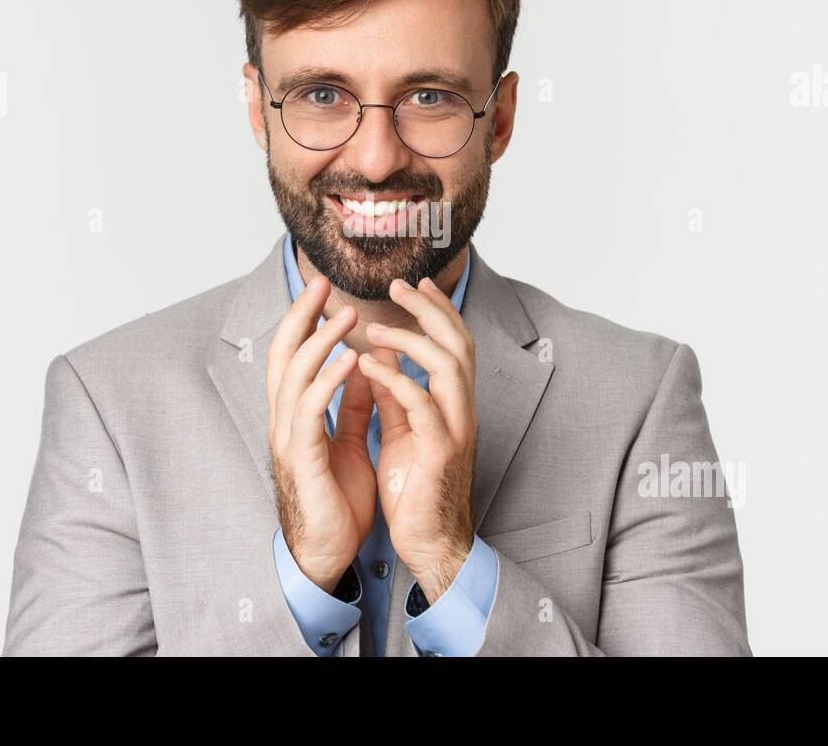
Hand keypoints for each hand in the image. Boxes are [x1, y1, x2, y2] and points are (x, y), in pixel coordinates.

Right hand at [267, 274, 376, 593]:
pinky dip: (328, 381)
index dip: (306, 321)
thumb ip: (354, 406)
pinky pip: (311, 411)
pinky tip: (349, 361)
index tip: (325, 292)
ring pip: (293, 376)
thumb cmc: (336, 500)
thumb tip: (365, 367)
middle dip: (300, 316)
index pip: (294, 356)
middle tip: (321, 284)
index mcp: (296, 416)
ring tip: (344, 315)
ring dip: (319, 341)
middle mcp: (285, 421)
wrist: (328, 553)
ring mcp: (288, 439)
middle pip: (282, 355)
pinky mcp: (302, 459)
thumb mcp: (349, 442)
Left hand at [359, 276, 477, 603]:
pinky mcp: (440, 452)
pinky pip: (421, 405)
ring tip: (375, 328)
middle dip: (430, 310)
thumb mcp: (403, 433)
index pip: (454, 343)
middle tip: (399, 286)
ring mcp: (455, 429)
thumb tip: (376, 360)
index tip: (414, 284)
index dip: (438, 310)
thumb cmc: (416, 490)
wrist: (429, 543)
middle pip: (458, 343)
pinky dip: (395, 379)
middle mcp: (461, 410)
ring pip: (449, 366)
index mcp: (452, 404)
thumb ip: (394, 396)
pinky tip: (366, 366)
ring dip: (411, 340)